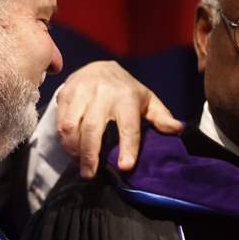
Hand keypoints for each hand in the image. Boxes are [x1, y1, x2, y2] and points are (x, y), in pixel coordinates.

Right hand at [55, 61, 182, 177]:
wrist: (99, 66)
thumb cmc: (126, 90)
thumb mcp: (148, 100)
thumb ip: (161, 117)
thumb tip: (178, 129)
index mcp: (126, 97)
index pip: (128, 126)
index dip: (128, 147)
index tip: (125, 167)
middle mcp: (102, 93)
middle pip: (93, 129)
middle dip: (90, 155)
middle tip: (90, 174)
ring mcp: (81, 91)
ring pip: (72, 126)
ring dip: (74, 149)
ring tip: (80, 162)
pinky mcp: (65, 93)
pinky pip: (60, 121)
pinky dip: (64, 140)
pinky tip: (71, 149)